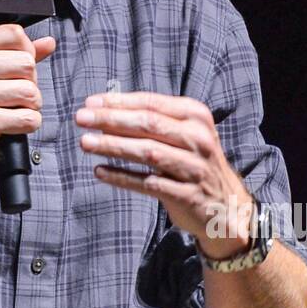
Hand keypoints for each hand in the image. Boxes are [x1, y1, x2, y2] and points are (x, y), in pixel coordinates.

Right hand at [0, 23, 55, 185]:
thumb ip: (7, 54)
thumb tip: (48, 43)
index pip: (14, 33)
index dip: (25, 52)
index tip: (16, 68)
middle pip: (27, 63)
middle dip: (29, 83)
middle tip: (13, 96)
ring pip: (31, 92)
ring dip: (30, 106)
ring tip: (12, 111)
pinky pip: (28, 118)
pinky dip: (27, 125)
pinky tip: (10, 126)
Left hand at [75, 90, 252, 251]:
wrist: (226, 205)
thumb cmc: (194, 162)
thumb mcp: (184, 134)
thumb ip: (153, 120)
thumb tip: (105, 109)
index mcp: (195, 116)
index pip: (151, 103)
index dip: (118, 102)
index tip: (90, 103)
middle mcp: (197, 138)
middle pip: (148, 124)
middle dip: (110, 119)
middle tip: (81, 118)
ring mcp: (194, 167)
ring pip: (147, 152)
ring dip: (112, 146)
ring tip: (85, 142)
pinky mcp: (187, 194)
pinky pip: (148, 183)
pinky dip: (121, 177)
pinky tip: (99, 171)